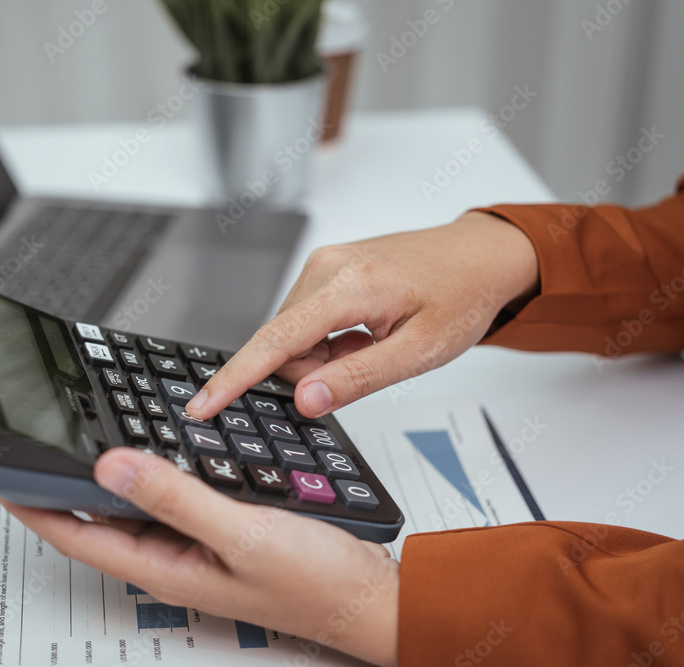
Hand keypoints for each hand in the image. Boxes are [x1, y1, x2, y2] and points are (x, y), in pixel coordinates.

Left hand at [1, 448, 399, 666]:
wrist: (367, 597)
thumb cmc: (315, 581)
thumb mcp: (242, 534)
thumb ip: (176, 498)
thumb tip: (113, 466)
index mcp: (164, 566)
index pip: (75, 536)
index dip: (32, 503)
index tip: (0, 472)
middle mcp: (170, 559)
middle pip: (95, 522)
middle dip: (58, 486)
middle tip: (29, 447)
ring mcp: (192, 547)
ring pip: (130, 507)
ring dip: (101, 478)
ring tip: (73, 443)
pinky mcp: (214, 532)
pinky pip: (167, 499)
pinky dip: (148, 475)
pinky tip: (148, 453)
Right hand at [185, 212, 539, 419]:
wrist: (480, 256)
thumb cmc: (460, 296)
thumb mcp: (420, 351)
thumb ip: (359, 377)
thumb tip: (306, 399)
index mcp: (347, 286)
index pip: (275, 341)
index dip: (235, 379)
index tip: (203, 406)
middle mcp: (326, 266)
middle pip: (282, 343)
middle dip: (313, 371)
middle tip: (368, 364)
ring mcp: (324, 264)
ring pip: (293, 335)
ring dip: (323, 356)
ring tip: (373, 345)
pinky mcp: (326, 268)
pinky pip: (306, 320)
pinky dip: (328, 340)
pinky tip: (365, 333)